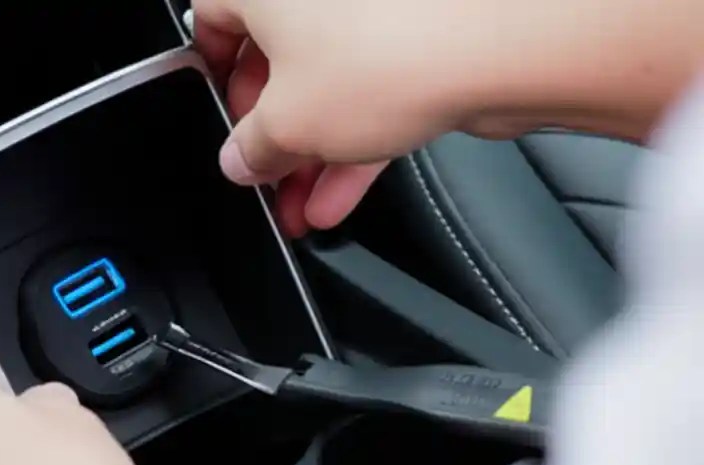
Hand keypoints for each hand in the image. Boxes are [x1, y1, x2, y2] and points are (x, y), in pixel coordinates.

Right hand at [192, 0, 481, 235]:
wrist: (496, 47)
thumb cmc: (384, 54)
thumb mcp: (286, 125)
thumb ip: (251, 147)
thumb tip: (242, 156)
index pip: (213, 16)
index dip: (211, 71)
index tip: (222, 114)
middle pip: (275, 57)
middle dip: (269, 127)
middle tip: (265, 169)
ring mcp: (374, 8)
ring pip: (327, 80)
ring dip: (312, 149)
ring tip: (302, 202)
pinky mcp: (418, 35)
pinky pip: (371, 89)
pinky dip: (354, 138)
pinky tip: (342, 192)